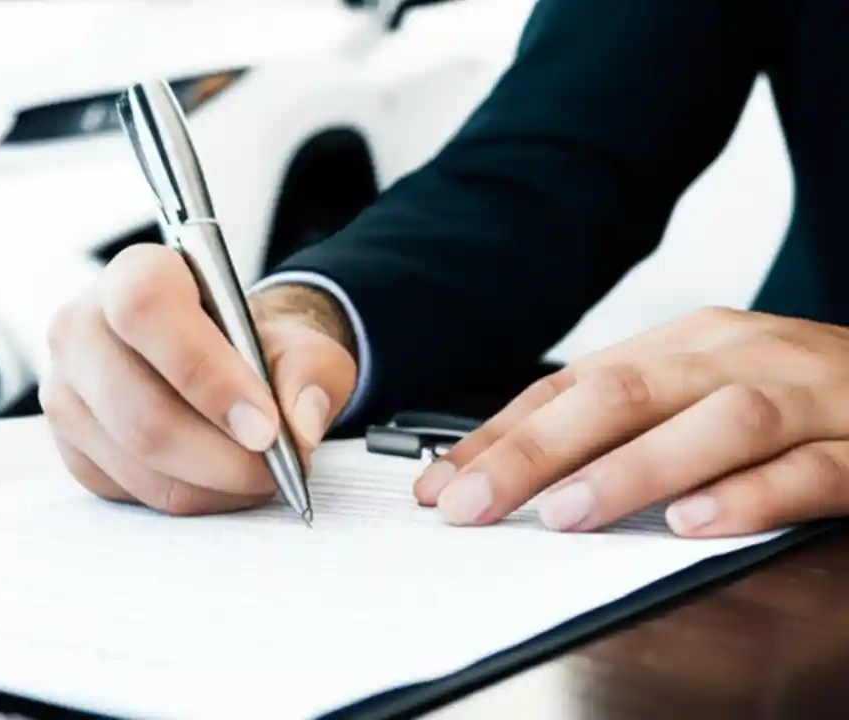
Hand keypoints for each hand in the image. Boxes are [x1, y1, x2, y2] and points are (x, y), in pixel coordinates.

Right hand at [41, 244, 357, 515]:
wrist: (217, 361)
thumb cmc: (250, 343)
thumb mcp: (299, 341)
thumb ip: (310, 372)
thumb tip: (300, 425)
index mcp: (135, 273)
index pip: (147, 311)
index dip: (207, 375)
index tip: (264, 427)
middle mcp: (83, 327)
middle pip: (141, 410)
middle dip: (221, 456)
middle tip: (274, 468)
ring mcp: (66, 390)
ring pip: (137, 460)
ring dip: (211, 484)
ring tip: (257, 475)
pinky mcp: (70, 445)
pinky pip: (130, 490)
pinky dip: (189, 496)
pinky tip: (219, 478)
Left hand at [415, 307, 848, 536]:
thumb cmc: (800, 394)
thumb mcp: (702, 388)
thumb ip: (626, 422)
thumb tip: (516, 472)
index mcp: (687, 343)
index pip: (572, 385)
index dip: (501, 436)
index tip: (440, 485)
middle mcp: (739, 357)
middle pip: (625, 393)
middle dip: (535, 451)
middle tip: (471, 503)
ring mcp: (809, 397)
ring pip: (718, 423)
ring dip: (635, 469)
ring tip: (566, 512)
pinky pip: (809, 470)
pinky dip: (750, 495)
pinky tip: (696, 522)